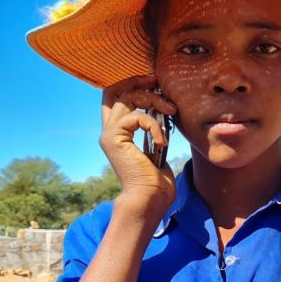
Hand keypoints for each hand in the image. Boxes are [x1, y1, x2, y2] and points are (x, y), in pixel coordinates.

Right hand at [100, 75, 178, 213]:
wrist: (150, 199)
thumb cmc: (157, 181)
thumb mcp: (157, 148)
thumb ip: (154, 129)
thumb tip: (165, 110)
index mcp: (118, 133)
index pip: (114, 97)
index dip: (130, 83)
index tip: (152, 82)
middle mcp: (109, 131)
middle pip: (117, 91)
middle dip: (138, 82)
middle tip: (158, 82)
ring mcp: (109, 135)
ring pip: (127, 98)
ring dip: (153, 100)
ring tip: (171, 110)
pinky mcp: (114, 139)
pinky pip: (138, 117)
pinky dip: (154, 125)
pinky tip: (162, 142)